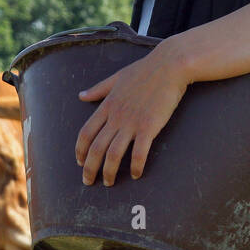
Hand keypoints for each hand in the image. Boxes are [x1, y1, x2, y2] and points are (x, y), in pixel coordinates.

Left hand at [75, 44, 188, 186]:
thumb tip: (81, 95)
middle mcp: (116, 116)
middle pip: (96, 148)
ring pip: (114, 154)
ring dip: (109, 172)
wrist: (169, 66)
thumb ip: (98, 89)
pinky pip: (139, 152)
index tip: (79, 162)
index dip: (80, 150)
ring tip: (109, 183)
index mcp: (107, 105)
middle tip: (88, 182)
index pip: (86, 133)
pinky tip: (137, 175)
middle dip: (90, 168)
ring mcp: (132, 122)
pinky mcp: (149, 126)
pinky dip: (136, 166)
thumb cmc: (145, 70)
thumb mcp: (116, 78)